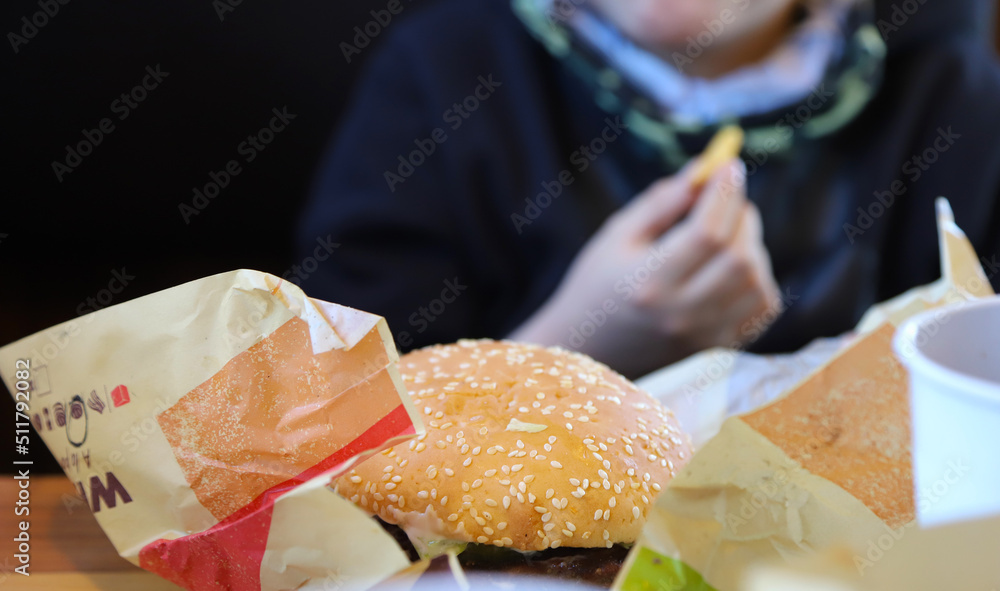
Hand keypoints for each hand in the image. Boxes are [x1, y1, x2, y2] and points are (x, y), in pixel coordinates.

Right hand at [508, 158, 782, 377]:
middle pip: (738, 258)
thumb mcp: (617, 236)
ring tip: (730, 232)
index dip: (724, 194)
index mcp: (648, 283)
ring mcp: (702, 337)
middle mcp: (679, 315)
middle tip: (730, 196)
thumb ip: (661, 203)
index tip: (729, 165)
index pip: (706, 234)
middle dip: (742, 215)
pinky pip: (762, 308)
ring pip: (757, 282)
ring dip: (753, 245)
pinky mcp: (716, 349)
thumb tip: (706, 169)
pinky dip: (760, 278)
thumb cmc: (596, 285)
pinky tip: (737, 265)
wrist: (587, 351)